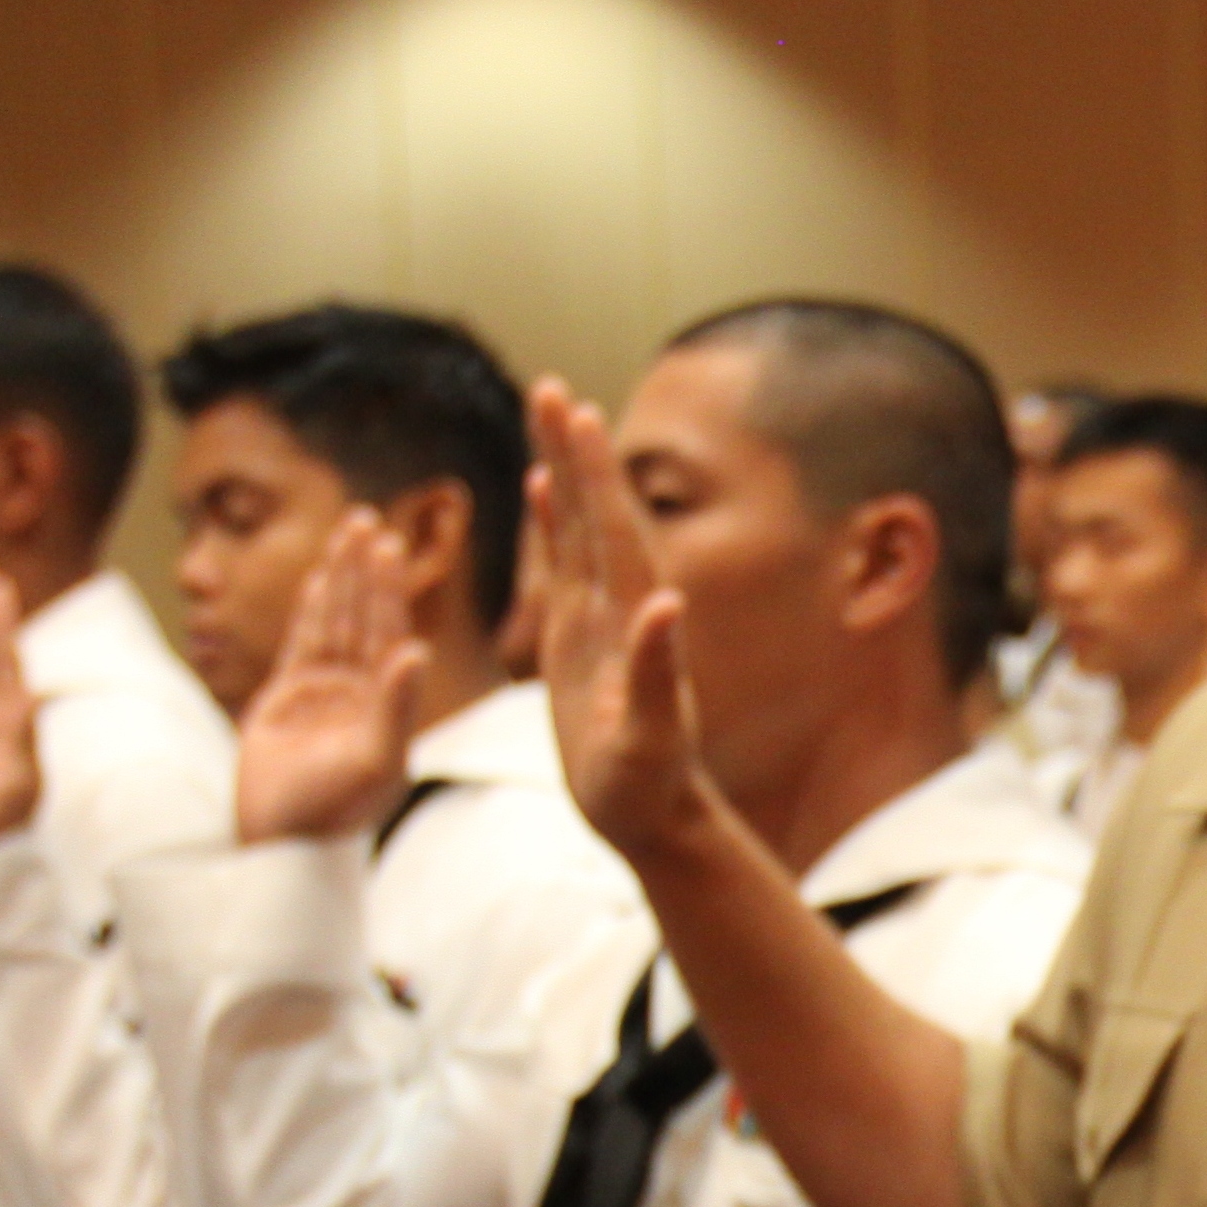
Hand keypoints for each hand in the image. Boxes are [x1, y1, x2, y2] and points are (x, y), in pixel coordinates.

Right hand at [235, 508, 429, 845]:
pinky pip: (303, 643)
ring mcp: (326, 693)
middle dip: (365, 570)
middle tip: (368, 520)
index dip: (388, 588)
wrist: (282, 840)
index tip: (391, 544)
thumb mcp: (375, 759)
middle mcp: (363, 694)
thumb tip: (417, 650)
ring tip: (347, 533)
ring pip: (333, 622)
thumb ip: (396, 706)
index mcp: (390, 704)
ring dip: (339, 579)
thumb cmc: (334, 810)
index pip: (389, 632)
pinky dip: (311, 610)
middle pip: (363, 616)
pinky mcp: (288, 700)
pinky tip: (319, 579)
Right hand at [527, 377, 721, 866]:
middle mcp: (621, 610)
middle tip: (550, 388)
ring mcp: (600, 621)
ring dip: (564, 471)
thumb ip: (659, 671)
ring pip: (579, 530)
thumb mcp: (651, 734)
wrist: (652, 819)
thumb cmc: (649, 786)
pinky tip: (542, 488)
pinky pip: (565, 566)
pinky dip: (554, 523)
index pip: (615, 533)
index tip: (580, 415)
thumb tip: (665, 604)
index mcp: (634, 623)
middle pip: (596, 514)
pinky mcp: (577, 641)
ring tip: (548, 412)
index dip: (597, 475)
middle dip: (574, 451)